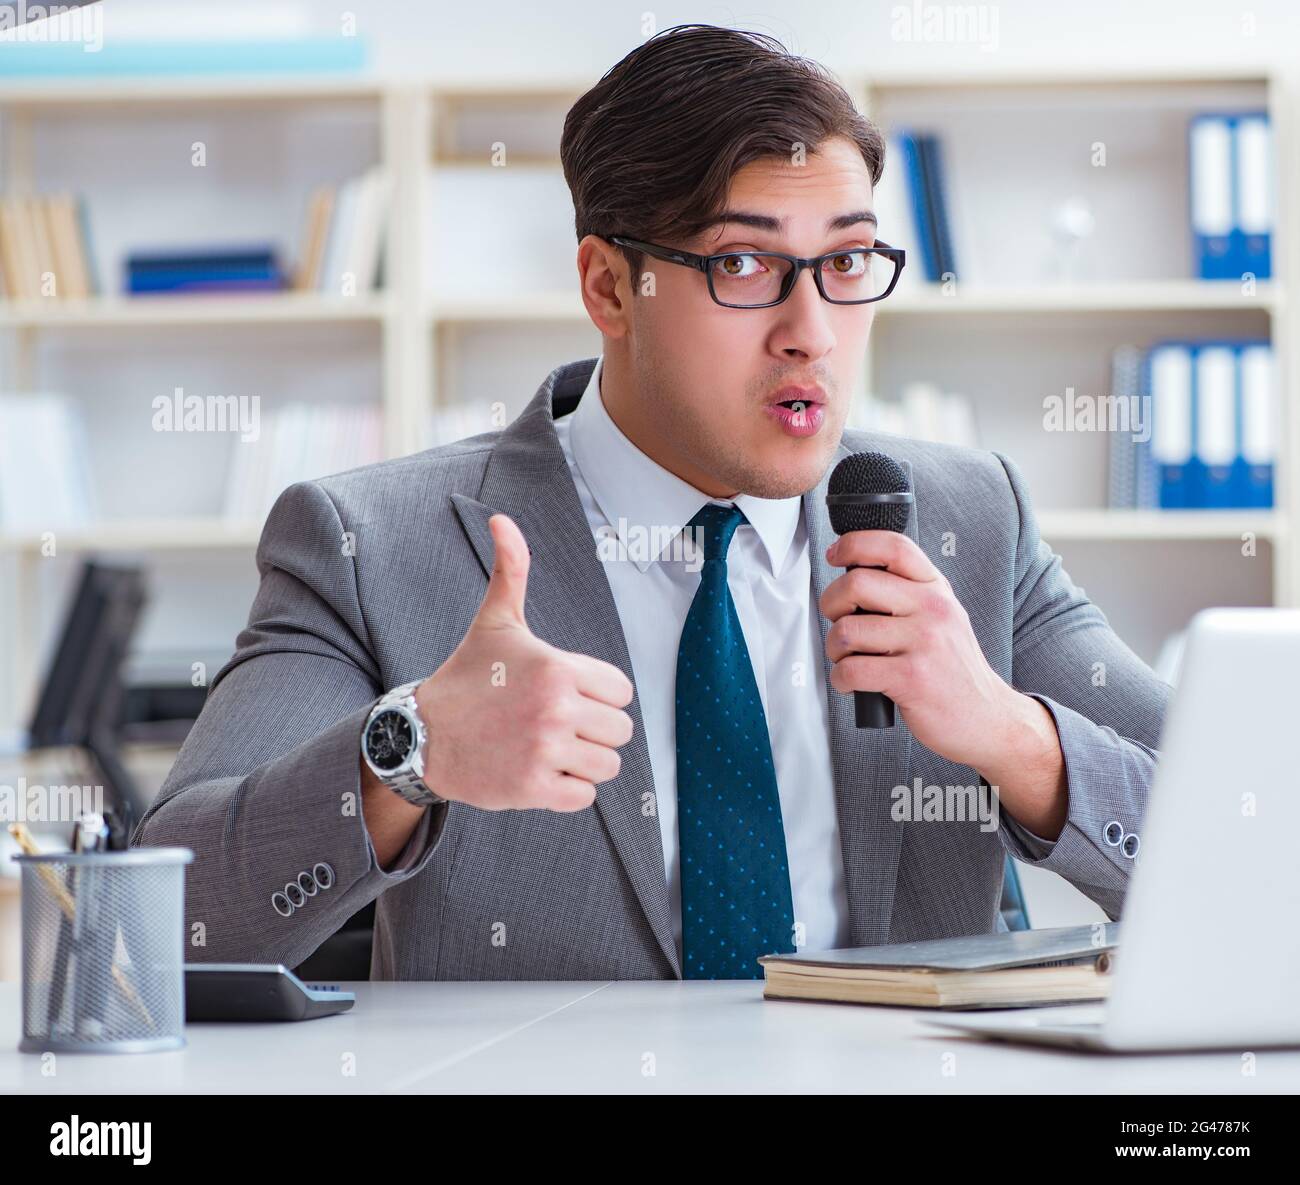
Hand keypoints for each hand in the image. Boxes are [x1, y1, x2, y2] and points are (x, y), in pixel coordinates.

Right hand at [415, 513, 634, 810]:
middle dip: (596, 730)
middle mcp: (556, 709)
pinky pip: (585, 797)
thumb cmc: (468, 676)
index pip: (621, 691)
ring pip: (608, 766)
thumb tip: (502, 519)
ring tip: (552, 749)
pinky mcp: (533, 789)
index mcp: (557, 668)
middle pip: (621, 730)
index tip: (568, 694)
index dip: (599, 694)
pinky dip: (569, 790)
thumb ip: (512, 570)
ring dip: (586, 762)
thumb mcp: (495, 622)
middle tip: (558, 724)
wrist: (422, 735)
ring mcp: (545, 751)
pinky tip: (542, 773)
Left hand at [818, 529, 1021, 774]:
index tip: (836, 555)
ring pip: (847, 630)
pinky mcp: (912, 678)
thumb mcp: (942, 618)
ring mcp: (924, 643)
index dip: (855, 544)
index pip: (893, 547)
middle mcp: (932, 609)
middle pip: (856, 584)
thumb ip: (908, 593)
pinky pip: (851, 669)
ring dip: (834, 649)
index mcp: (936, 590)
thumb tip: (855, 577)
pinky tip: (852, 682)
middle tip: (838, 621)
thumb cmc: (953, 670)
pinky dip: (841, 679)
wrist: (987, 717)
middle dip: (831, 604)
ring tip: (848, 658)